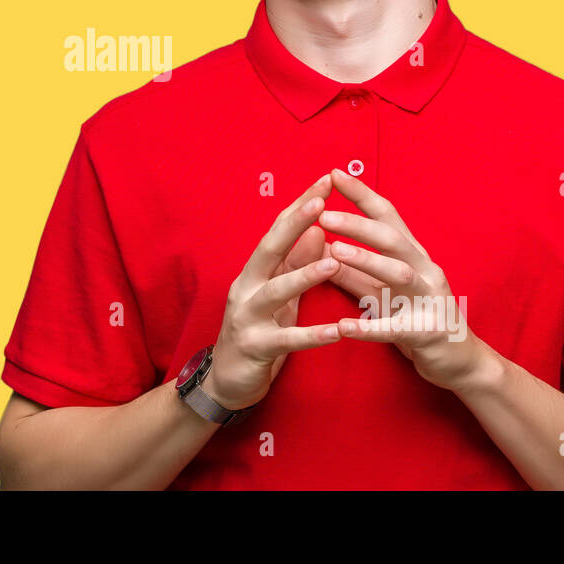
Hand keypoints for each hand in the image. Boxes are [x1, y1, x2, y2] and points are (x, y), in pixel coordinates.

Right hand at [202, 173, 343, 410]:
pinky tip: (338, 331)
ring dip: (305, 276)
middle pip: (269, 249)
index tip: (326, 181)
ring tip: (334, 262)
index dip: (300, 205)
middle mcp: (246, 287)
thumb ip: (295, 263)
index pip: (277, 230)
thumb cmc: (258, 332)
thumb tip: (318, 229)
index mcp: (254, 271)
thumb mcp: (277, 294)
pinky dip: (312, 335)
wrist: (226, 382)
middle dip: (295, 223)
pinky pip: (287, 340)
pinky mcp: (256, 348)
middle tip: (322, 201)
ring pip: (276, 292)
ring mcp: (247, 317)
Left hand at [318, 168, 488, 391]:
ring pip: (400, 274)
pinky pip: (397, 328)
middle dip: (358, 223)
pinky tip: (344, 327)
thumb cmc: (416, 319)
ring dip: (367, 261)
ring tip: (335, 251)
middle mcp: (425, 270)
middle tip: (323, 212)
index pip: (387, 217)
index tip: (333, 173)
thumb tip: (320, 246)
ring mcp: (430, 300)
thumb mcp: (383, 291)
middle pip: (392, 239)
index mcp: (413, 256)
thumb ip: (354, 272)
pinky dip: (370, 327)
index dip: (361, 194)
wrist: (461, 362)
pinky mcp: (428, 332)